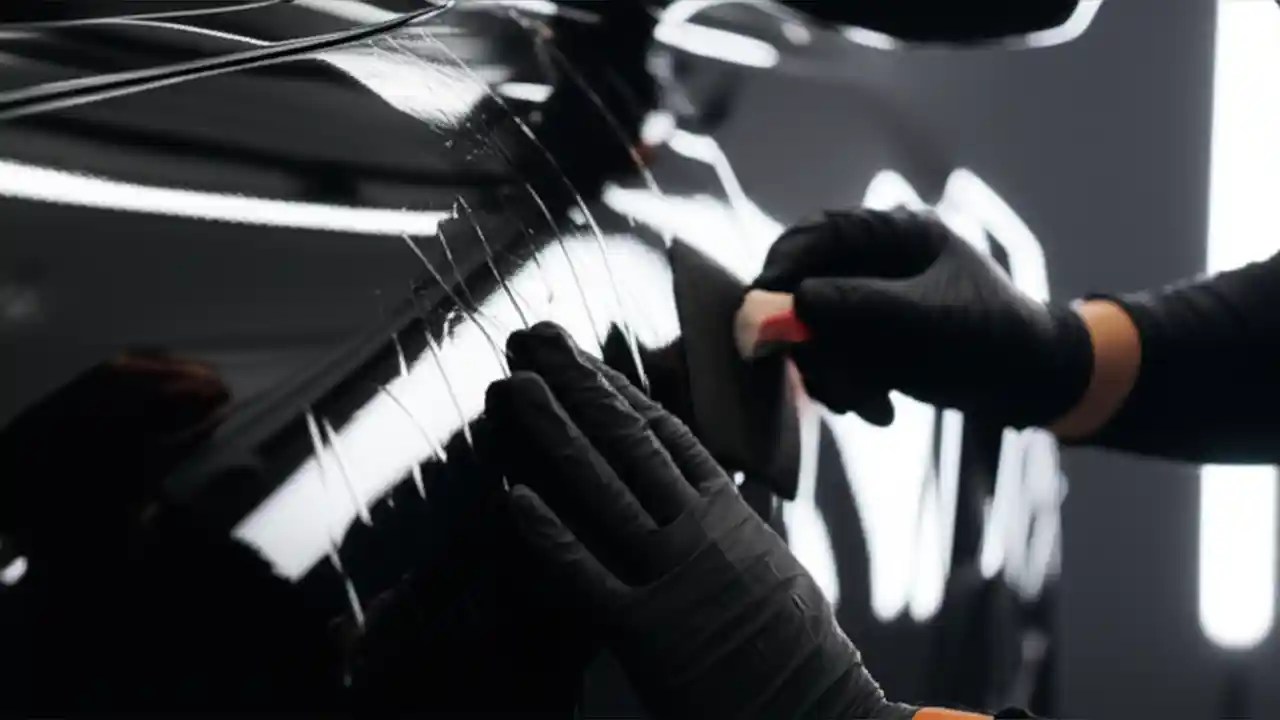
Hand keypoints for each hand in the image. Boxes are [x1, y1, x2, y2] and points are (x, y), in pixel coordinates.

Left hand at [482, 322, 914, 719]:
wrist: (822, 713)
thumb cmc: (802, 652)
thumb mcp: (773, 571)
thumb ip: (730, 531)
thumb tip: (702, 503)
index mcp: (730, 515)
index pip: (667, 437)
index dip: (620, 394)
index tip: (586, 363)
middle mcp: (699, 531)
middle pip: (629, 443)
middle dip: (580, 390)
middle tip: (537, 345)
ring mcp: (672, 575)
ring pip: (603, 489)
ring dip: (555, 435)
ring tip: (516, 389)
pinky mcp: (647, 631)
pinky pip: (587, 575)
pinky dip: (549, 536)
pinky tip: (514, 498)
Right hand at [753, 209, 1093, 427]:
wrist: (1033, 381)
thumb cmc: (994, 337)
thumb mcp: (931, 321)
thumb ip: (865, 305)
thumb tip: (797, 300)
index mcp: (894, 232)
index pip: (816, 235)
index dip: (781, 270)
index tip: (763, 314)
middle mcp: (873, 260)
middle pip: (803, 289)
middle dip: (814, 345)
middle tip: (833, 388)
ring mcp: (867, 299)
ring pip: (812, 332)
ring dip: (833, 375)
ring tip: (871, 406)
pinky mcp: (867, 336)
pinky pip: (831, 358)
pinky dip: (846, 386)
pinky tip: (880, 409)